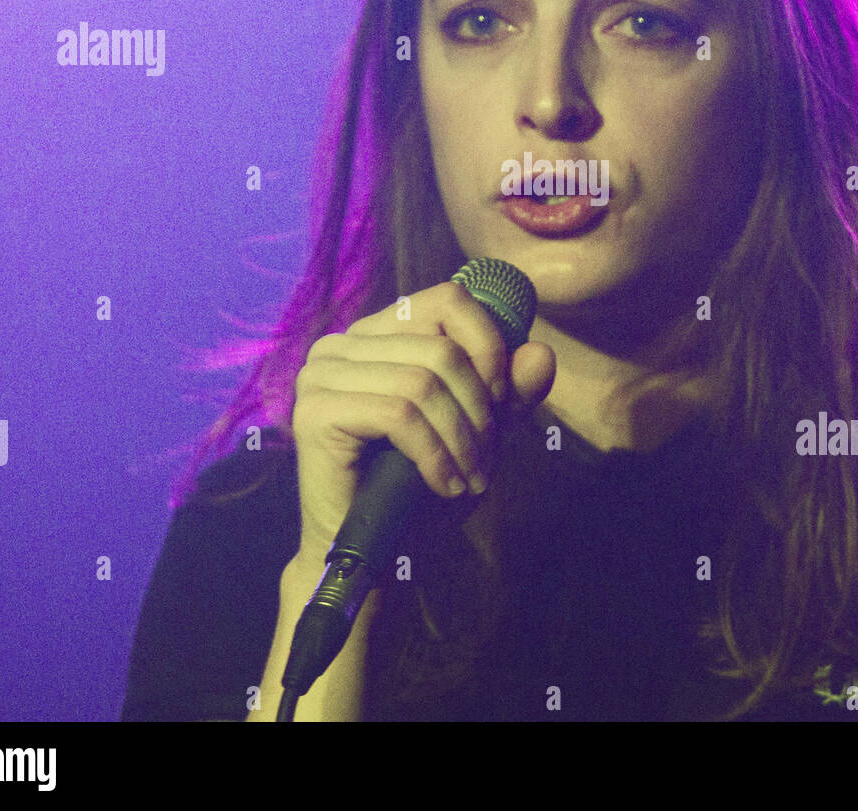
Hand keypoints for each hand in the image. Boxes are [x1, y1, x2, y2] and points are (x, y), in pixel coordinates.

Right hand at [289, 278, 555, 567]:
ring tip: (471, 477)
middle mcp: (342, 345)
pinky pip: (398, 415)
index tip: (502, 401)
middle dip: (479, 408)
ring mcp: (322, 375)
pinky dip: (435, 454)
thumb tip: (542, 353)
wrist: (373, 558)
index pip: (448, 300)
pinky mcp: (315, 412)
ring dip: (461, 438)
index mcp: (378, 335)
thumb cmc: (421, 492)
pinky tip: (445, 486)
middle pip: (441, 348)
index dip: (488, 345)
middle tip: (487, 458)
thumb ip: (510, 393)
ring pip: (422, 383)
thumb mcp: (479, 435)